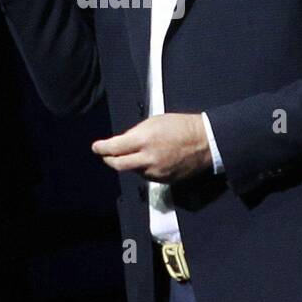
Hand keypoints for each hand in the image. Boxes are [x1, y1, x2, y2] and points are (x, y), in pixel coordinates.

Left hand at [91, 113, 211, 182]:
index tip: (96, 147)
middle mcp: (148, 158)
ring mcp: (156, 172)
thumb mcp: (154, 122)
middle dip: (109, 160)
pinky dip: (144, 168)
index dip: (102, 148)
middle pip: (118, 165)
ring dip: (130, 163)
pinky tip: (152, 160)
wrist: (205, 142)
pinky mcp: (164, 180)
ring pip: (133, 170)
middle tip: (106, 155)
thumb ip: (136, 133)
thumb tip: (122, 142)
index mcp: (144, 139)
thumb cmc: (181, 126)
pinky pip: (147, 176)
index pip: (115, 148)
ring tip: (138, 152)